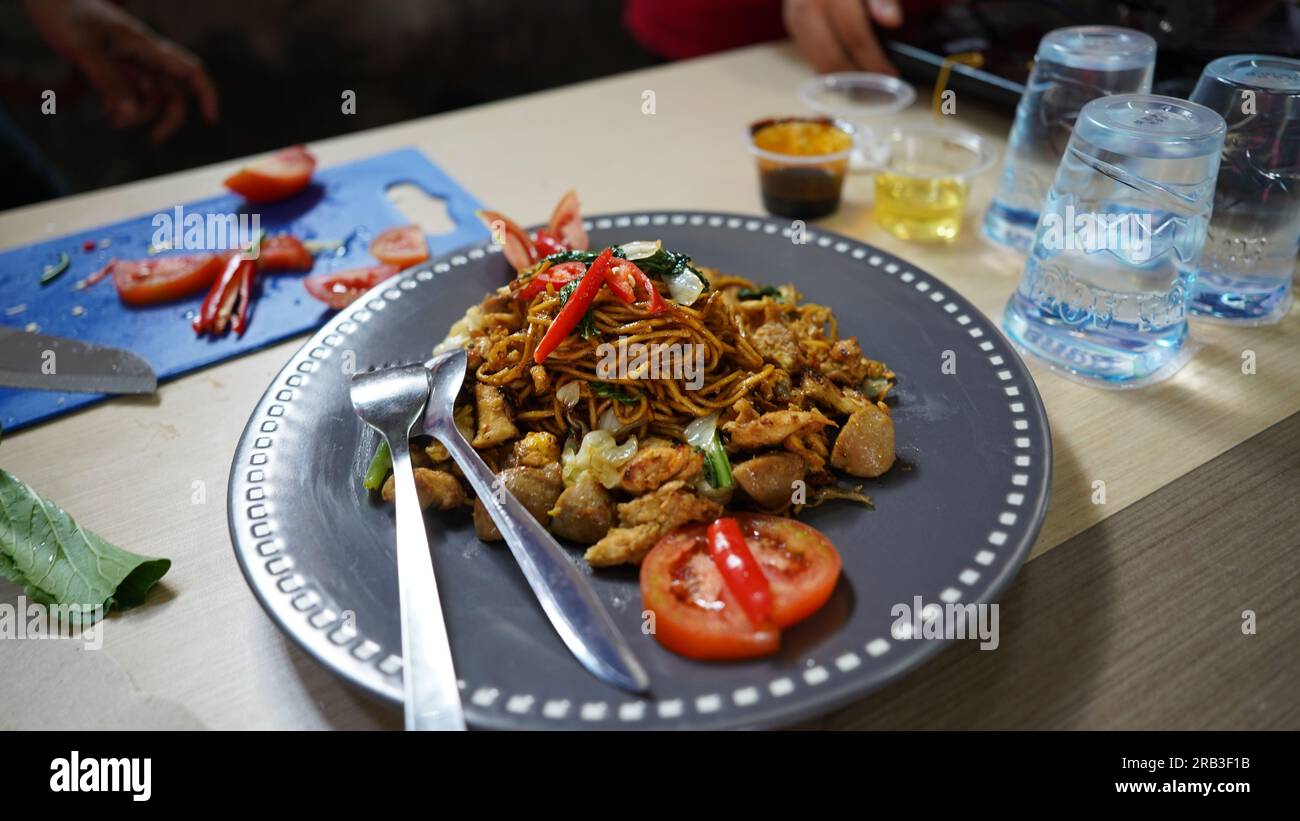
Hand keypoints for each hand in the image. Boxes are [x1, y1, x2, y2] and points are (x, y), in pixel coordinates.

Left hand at [22, 0, 218, 141]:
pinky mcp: (118, 65)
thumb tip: (131, 114)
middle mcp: (146, 54)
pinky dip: (124, 106)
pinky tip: (107, 112)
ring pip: (153, 95)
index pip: (189, 70)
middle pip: (175, 90)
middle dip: (169, 116)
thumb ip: (108, 81)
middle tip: (154, 138)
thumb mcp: (82, 48)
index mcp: (145, 45)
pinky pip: (131, 92)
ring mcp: (133, 60)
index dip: (206, 94)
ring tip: (114, 120)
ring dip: (140, 114)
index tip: (210, 119)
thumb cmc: (64, 13)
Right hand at [783, 0, 902, 74]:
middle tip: (876, 89)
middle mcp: (810, 6)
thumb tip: (893, 21)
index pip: (856, 37)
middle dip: (855, 78)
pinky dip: (827, 66)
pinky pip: (809, 53)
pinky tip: (844, 70)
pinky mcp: (791, 21)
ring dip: (840, 78)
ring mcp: (796, 15)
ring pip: (816, 61)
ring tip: (862, 85)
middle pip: (831, 57)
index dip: (874, 61)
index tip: (891, 76)